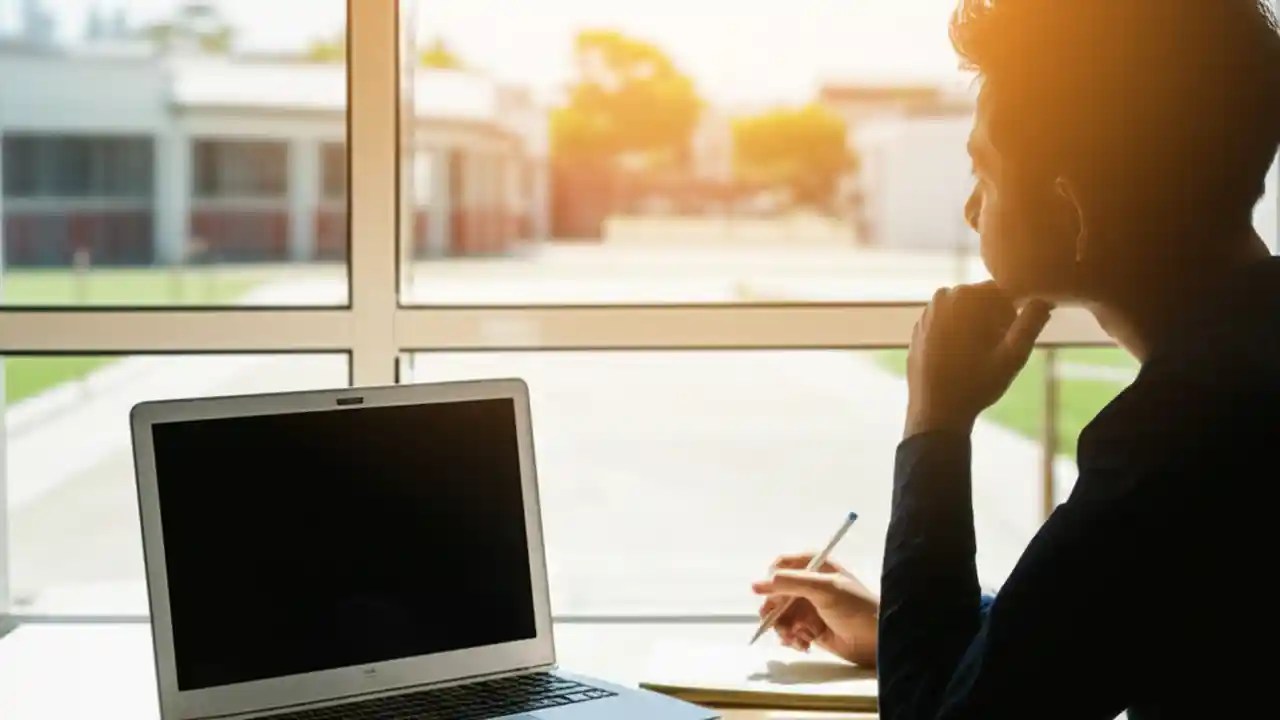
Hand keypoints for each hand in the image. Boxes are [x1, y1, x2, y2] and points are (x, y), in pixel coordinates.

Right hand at [751, 553, 879, 666]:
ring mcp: (809, 608)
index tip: (770, 597)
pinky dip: (792, 639)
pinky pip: (789, 631)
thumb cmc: (854, 607)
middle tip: (780, 624)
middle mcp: (809, 585)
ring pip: (780, 615)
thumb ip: (791, 583)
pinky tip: (803, 645)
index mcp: (814, 567)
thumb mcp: (823, 588)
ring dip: (783, 628)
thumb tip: (756, 585)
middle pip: (776, 594)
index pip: (781, 566)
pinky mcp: (810, 628)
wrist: (877, 640)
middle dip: (775, 611)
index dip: (772, 580)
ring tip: (795, 638)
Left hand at [905, 282, 1052, 437]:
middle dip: (997, 320)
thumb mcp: (1013, 355)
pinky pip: (949, 323)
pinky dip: (960, 335)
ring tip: (981, 357)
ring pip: (967, 311)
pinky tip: (963, 359)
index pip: (1004, 292)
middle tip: (998, 350)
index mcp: (967, 297)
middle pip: (984, 300)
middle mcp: (944, 297)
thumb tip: (1045, 299)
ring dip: (979, 327)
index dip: (1016, 314)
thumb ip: (1031, 323)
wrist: (936, 411)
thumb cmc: (977, 384)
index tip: (1016, 338)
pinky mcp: (920, 328)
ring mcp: (928, 312)